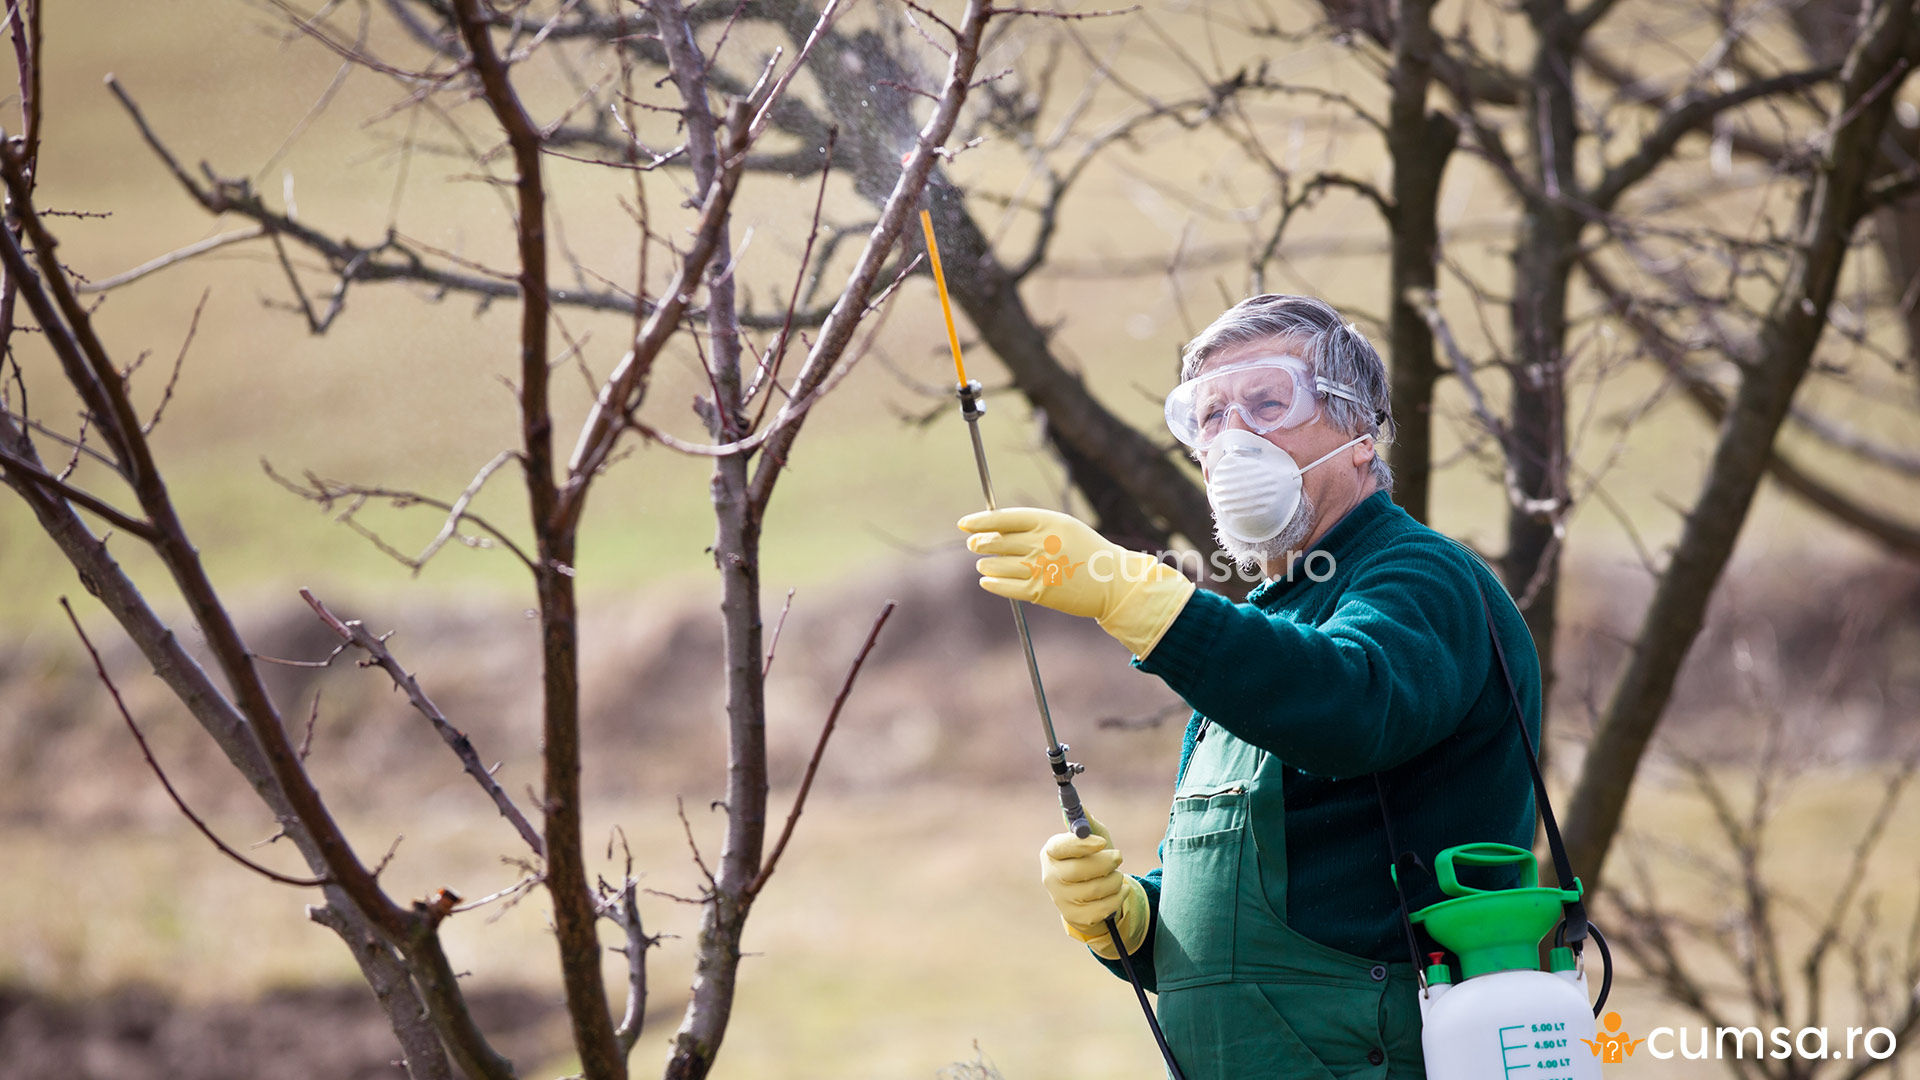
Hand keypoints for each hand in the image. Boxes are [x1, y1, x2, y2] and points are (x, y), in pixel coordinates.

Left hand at [958, 507, 1194, 656]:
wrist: (1113, 582)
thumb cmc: (1085, 551)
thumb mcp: (1063, 528)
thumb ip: (1031, 527)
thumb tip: (992, 529)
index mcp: (1049, 522)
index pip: (1004, 518)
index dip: (980, 521)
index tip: (964, 524)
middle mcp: (1043, 543)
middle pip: (996, 542)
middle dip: (980, 542)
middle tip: (974, 544)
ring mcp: (1041, 568)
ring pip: (996, 565)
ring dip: (985, 564)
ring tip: (984, 563)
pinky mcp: (1041, 592)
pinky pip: (1005, 587)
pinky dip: (991, 582)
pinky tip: (986, 580)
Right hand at [1039, 813, 1149, 959]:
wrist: (1093, 896)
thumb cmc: (1092, 860)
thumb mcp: (1092, 840)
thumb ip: (1087, 824)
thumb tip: (1081, 807)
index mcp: (1051, 853)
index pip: (1060, 847)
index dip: (1081, 844)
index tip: (1102, 842)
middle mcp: (1050, 876)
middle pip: (1079, 870)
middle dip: (1106, 862)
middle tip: (1118, 857)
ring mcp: (1061, 899)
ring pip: (1096, 889)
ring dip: (1115, 880)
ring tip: (1118, 876)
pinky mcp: (1075, 917)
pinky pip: (1103, 908)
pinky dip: (1118, 898)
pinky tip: (1120, 891)